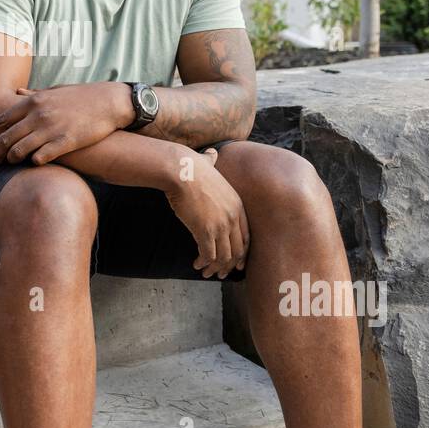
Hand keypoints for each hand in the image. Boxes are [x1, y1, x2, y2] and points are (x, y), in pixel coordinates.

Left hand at [0, 82, 132, 165]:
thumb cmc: (82, 96)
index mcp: (33, 100)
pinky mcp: (65, 142)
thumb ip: (34, 94)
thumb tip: (17, 92)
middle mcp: (38, 114)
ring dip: (12, 160)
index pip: (1, 120)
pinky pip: (40, 157)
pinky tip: (34, 164)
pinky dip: (33, 163)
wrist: (110, 102)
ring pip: (19, 150)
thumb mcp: (55, 91)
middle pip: (6, 138)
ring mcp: (51, 129)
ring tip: (12, 164)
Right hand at [165, 147, 249, 278]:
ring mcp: (221, 225)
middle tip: (220, 274)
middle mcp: (233, 217)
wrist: (182, 171)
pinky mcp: (206, 231)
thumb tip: (211, 153)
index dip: (243, 252)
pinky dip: (203, 263)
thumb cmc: (191, 167)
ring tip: (205, 272)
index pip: (246, 236)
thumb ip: (212, 162)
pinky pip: (209, 255)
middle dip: (229, 265)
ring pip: (224, 256)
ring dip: (215, 267)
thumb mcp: (210, 165)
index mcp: (237, 204)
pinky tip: (196, 265)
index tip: (238, 263)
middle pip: (237, 249)